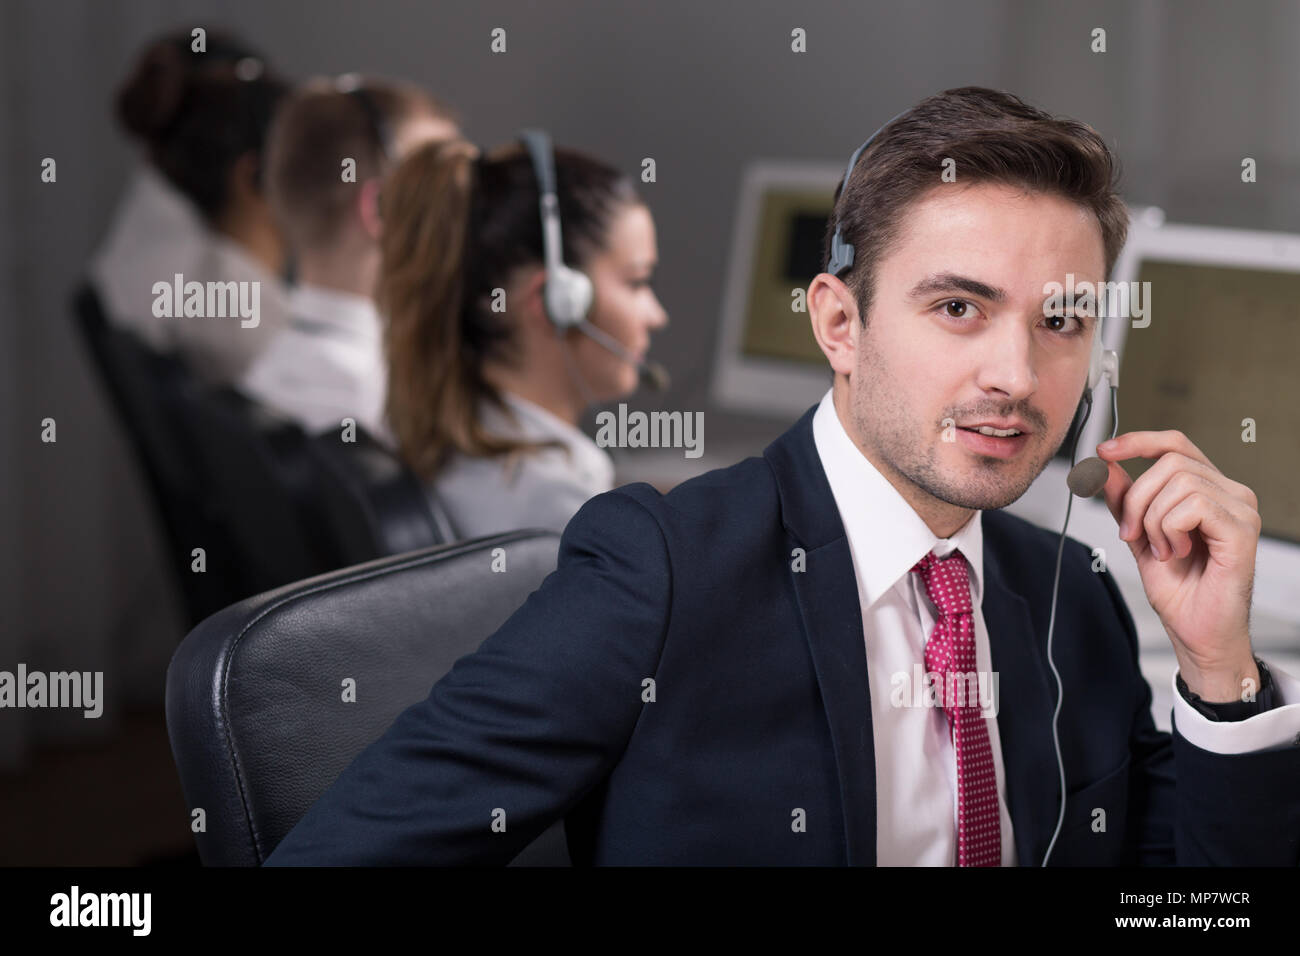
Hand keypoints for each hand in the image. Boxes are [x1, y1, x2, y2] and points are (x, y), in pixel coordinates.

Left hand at [1096, 430, 1260, 702]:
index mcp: (1209, 489)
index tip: (1104, 452)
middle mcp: (1231, 492)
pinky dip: (1169, 529)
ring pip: (1179, 482)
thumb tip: (1104, 466)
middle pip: (1169, 462)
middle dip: (1136, 498)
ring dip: (1153, 519)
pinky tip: (1174, 552)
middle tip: (1132, 534)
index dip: (1138, 441)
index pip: (1175, 444)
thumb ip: (1125, 500)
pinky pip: (1193, 505)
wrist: (1196, 632)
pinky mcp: (1242, 529)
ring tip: (1161, 550)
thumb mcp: (1138, 535)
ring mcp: (1241, 509)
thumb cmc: (1179, 590)